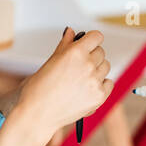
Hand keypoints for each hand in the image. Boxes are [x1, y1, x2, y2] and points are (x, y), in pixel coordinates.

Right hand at [12, 27, 111, 143]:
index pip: (97, 37)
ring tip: (80, 79)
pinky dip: (100, 85)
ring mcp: (95, 82)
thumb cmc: (39, 88)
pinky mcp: (99, 97)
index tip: (87, 44)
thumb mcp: (50, 62)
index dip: (91, 40)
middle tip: (78, 66)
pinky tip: (86, 89)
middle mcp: (88, 65)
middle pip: (101, 52)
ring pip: (106, 67)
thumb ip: (65, 45)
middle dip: (91, 56)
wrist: (37, 114)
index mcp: (75, 52)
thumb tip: (72, 32)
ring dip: (96, 70)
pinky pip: (108, 83)